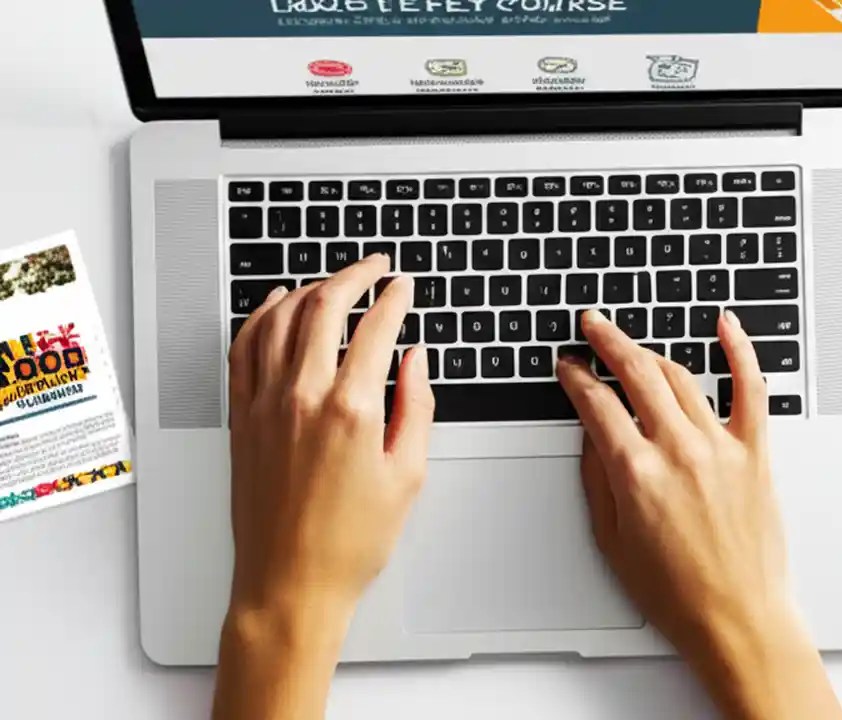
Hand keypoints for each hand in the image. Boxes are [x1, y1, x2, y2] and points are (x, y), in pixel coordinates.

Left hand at [226, 254, 433, 621]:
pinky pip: (244, 349)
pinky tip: (277, 306)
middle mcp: (303, 397)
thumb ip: (417, 407)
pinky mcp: (241, 418)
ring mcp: (265, 405)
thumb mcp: (408, 475)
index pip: (375, 328)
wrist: (290, 583)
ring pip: (282, 319)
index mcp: (351, 411)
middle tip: (373, 267)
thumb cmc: (349, 542)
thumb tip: (416, 360)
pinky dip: (261, 317)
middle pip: (325, 307)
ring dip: (310, 289)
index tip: (404, 286)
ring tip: (333, 282)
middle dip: (354, 276)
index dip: (394, 298)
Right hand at [558, 310, 841, 719]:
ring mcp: (721, 447)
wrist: (736, 618)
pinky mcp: (754, 452)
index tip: (568, 366)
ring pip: (681, 376)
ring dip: (652, 351)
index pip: (596, 404)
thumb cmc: (676, 593)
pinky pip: (751, 388)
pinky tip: (727, 325)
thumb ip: (597, 479)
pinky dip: (740, 351)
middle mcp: (679, 451)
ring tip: (634, 344)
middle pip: (637, 373)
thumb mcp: (611, 540)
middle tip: (593, 327)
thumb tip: (590, 436)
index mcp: (637, 474)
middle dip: (608, 342)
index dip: (576, 377)